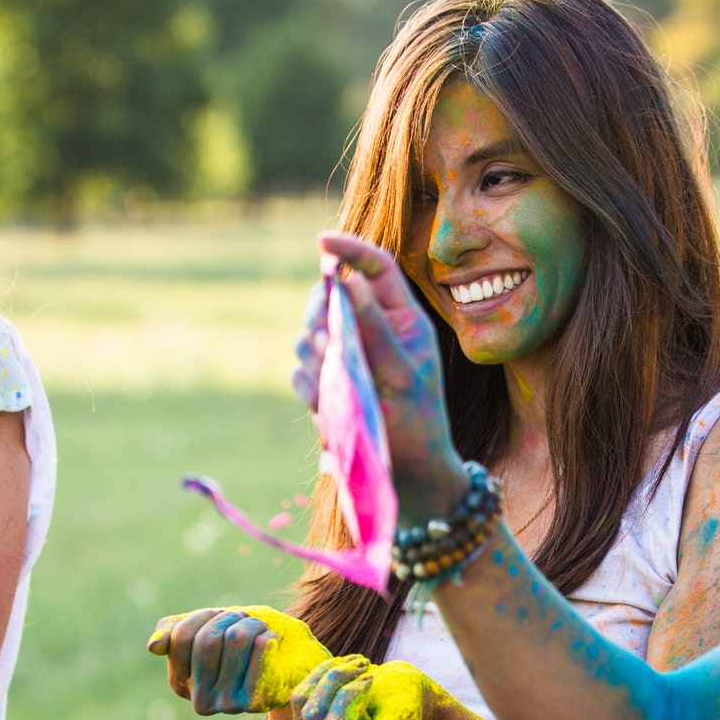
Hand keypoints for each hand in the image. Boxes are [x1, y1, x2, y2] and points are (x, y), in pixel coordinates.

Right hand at [148, 605, 332, 713]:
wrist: (291, 659)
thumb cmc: (246, 639)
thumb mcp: (208, 627)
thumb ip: (176, 632)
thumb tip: (153, 646)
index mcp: (181, 683)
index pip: (181, 636)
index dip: (206, 615)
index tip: (222, 616)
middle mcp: (200, 701)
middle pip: (207, 640)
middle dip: (231, 617)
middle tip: (247, 619)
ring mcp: (228, 705)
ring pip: (235, 639)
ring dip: (253, 623)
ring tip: (261, 629)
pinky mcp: (257, 701)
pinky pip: (260, 648)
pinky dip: (269, 635)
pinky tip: (273, 643)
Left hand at [291, 657, 430, 719]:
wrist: (403, 696)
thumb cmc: (406, 704)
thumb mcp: (400, 718)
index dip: (349, 695)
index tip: (371, 676)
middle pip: (315, 718)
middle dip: (337, 680)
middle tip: (364, 662)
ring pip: (305, 706)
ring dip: (329, 675)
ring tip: (356, 662)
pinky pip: (300, 699)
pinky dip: (320, 675)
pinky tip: (343, 667)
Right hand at [312, 233, 468, 519]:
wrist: (409, 476)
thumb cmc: (419, 423)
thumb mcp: (401, 372)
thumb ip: (375, 326)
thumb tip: (350, 279)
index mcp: (400, 319)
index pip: (373, 266)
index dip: (348, 248)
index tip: (320, 242)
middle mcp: (371, 332)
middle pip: (329, 297)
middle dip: (320, 314)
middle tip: (326, 339)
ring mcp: (346, 359)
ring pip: (308, 336)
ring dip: (314, 358)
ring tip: (337, 389)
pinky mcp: (327, 385)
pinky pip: (300, 372)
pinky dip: (309, 388)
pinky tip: (328, 410)